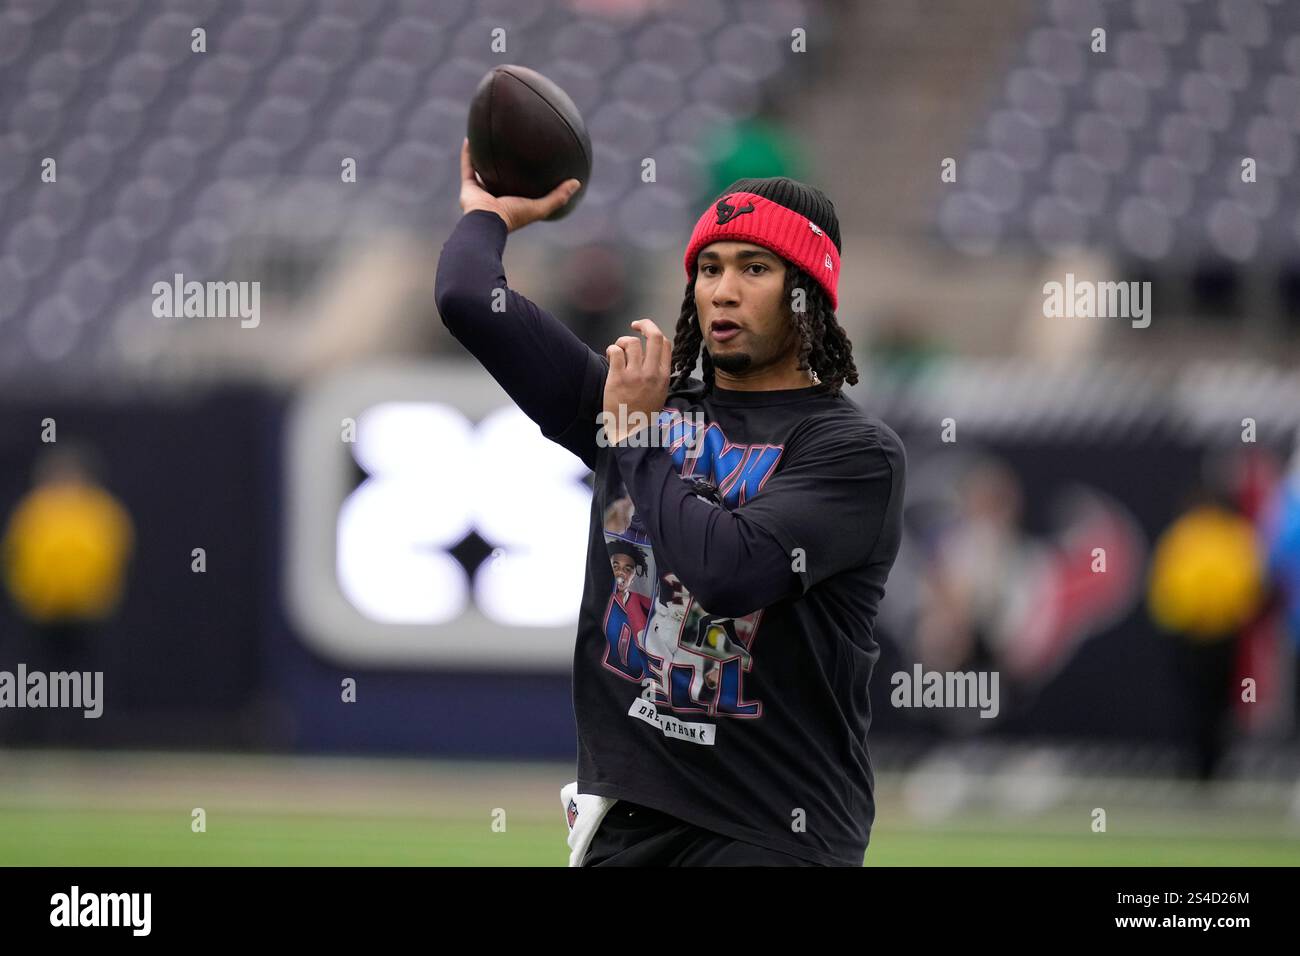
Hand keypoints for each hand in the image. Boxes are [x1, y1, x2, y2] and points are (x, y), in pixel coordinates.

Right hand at [458, 138, 579, 232]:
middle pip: (499, 179)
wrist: (488, 223)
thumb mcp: (540, 207)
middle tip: (510, 148)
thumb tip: (577, 182)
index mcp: (510, 204)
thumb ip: (558, 197)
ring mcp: (480, 194)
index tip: (531, 163)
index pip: (518, 189)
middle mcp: (495, 198)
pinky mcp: (468, 188)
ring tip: (487, 139)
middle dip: (502, 166)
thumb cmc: (514, 216)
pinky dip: (467, 153)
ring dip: (482, 157)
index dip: (524, 178)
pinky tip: (470, 137)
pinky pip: (467, 166)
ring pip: (480, 172)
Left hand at [603, 319, 670, 444]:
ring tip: (619, 350)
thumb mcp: (660, 393)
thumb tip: (652, 356)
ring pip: (631, 342)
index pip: (666, 343)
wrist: (630, 433)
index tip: (646, 331)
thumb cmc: (643, 414)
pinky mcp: (617, 379)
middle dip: (644, 324)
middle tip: (635, 325)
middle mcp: (652, 373)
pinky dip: (612, 349)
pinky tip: (611, 356)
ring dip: (622, 341)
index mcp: (664, 376)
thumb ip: (658, 374)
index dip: (655, 332)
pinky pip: (615, 352)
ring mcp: (635, 376)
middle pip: (653, 336)